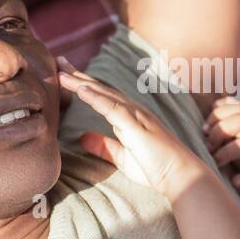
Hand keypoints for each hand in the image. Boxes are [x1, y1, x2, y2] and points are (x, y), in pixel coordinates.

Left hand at [56, 57, 206, 199]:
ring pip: (105, 94)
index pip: (103, 96)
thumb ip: (103, 145)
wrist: (180, 177)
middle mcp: (133, 111)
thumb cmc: (156, 168)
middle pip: (101, 89)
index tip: (65, 74)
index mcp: (130, 117)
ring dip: (83, 83)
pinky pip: (113, 108)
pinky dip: (96, 98)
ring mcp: (136, 116)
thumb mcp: (121, 156)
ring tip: (62, 74)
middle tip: (59, 62)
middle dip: (79, 75)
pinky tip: (81, 90)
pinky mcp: (137, 126)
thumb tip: (81, 137)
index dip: (83, 84)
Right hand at [203, 96, 239, 205]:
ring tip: (205, 132)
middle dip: (220, 132)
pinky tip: (208, 122)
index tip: (215, 163)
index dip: (226, 153)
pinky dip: (217, 106)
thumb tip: (237, 179)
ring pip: (235, 107)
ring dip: (216, 118)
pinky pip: (226, 101)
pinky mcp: (231, 118)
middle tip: (209, 147)